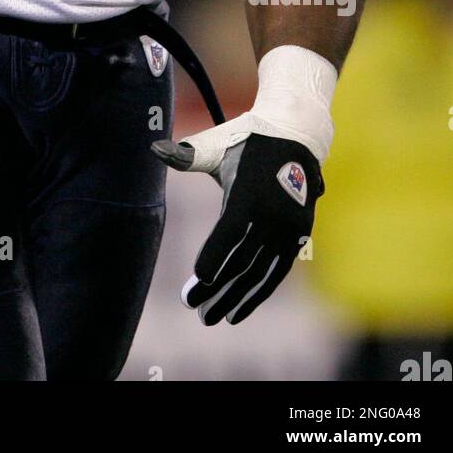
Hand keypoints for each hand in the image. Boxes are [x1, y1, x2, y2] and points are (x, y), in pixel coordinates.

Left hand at [152, 45, 334, 324]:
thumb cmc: (246, 140)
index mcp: (250, 191)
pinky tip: (237, 313)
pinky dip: (257, 295)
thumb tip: (154, 148)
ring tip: (208, 318)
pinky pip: (276, 273)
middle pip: (241, 259)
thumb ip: (186, 155)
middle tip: (188, 305)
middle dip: (214, 288)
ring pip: (259, 273)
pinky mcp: (299, 237)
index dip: (215, 254)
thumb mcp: (216, 144)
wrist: (295, 135)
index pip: (231, 230)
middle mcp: (272, 214)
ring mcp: (288, 228)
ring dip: (234, 299)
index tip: (199, 277)